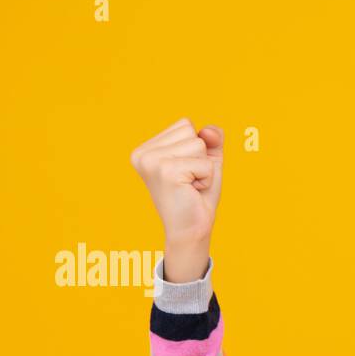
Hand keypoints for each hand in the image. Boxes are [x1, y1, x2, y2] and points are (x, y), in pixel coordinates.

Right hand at [130, 118, 223, 250]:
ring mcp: (152, 161)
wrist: (191, 231)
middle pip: (191, 131)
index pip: (185, 124)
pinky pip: (205, 163)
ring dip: (204, 168)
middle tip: (189, 182)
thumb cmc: (197, 196)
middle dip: (200, 158)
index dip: (196, 149)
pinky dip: (207, 178)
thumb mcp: (207, 160)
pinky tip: (192, 192)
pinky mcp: (167, 172)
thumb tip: (209, 131)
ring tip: (190, 186)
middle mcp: (143, 153)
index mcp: (145, 149)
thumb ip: (211, 138)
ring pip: (199, 144)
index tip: (185, 172)